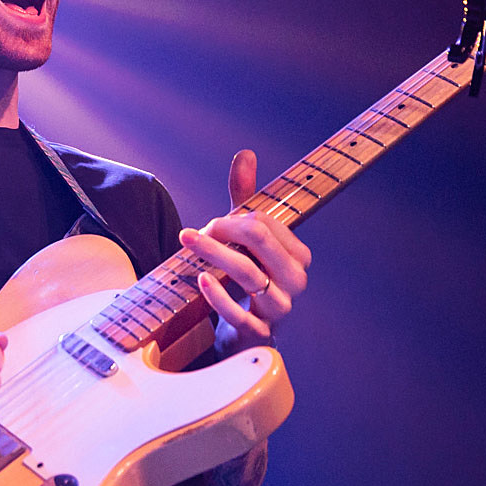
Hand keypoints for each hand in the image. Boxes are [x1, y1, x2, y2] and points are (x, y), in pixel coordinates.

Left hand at [178, 149, 311, 356]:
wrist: (242, 329)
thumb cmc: (246, 274)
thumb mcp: (245, 236)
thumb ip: (246, 196)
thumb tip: (245, 154)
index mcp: (297, 255)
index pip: (267, 223)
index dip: (233, 219)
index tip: (212, 226)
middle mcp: (295, 280)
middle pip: (259, 242)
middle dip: (223, 230)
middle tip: (192, 233)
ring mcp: (280, 308)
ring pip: (248, 274)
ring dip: (213, 254)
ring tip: (188, 241)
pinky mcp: (259, 332)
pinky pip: (240, 313)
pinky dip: (217, 295)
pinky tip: (200, 279)